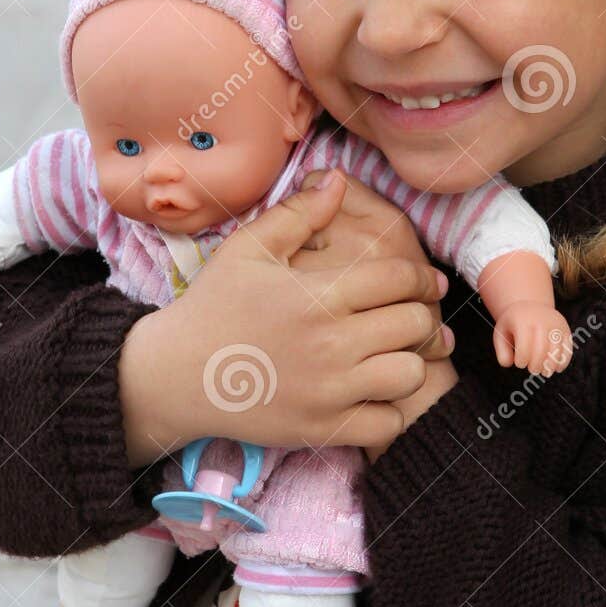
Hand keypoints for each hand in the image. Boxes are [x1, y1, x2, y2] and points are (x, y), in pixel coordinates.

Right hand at [119, 171, 451, 464]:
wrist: (177, 374)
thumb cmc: (214, 305)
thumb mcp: (248, 248)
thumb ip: (298, 213)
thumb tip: (337, 179)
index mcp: (318, 293)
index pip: (398, 278)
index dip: (423, 277)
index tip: (429, 282)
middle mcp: (330, 341)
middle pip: (412, 323)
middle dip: (421, 316)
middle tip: (416, 316)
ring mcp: (329, 388)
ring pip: (407, 373)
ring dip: (409, 361)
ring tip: (397, 354)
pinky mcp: (323, 427)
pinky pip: (386, 424)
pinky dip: (388, 411)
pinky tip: (374, 394)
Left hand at [493, 303, 572, 376]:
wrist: (531, 305)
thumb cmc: (514, 324)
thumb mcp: (501, 333)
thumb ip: (502, 352)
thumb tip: (509, 364)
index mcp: (522, 322)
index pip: (524, 349)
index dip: (521, 362)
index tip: (519, 363)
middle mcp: (541, 321)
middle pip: (541, 351)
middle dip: (536, 366)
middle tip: (532, 369)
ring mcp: (556, 325)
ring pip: (557, 351)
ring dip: (550, 367)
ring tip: (544, 372)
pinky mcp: (566, 329)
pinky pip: (567, 349)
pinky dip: (563, 362)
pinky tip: (556, 368)